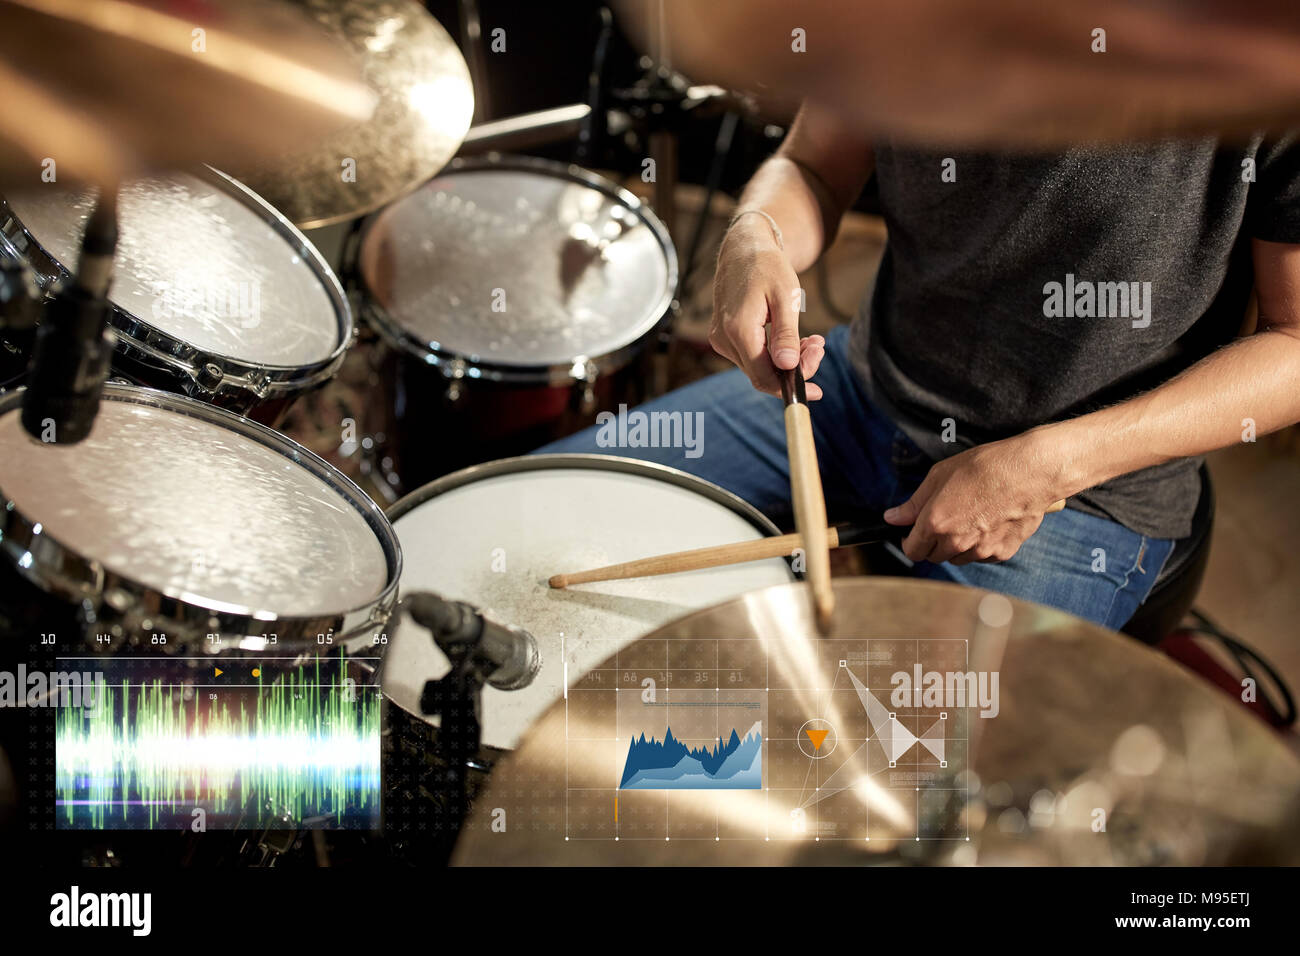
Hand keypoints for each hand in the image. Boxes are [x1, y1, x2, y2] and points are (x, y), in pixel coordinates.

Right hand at [708, 217, 824, 398]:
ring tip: (812, 339)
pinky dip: (776, 353)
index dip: (791, 388)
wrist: (743, 249)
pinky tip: (794, 339)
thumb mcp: (786, 297)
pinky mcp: (724, 337)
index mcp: (739, 330)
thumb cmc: (767, 267)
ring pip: (759, 367)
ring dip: (788, 360)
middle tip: (819, 347)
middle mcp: (724, 339)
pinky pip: (753, 356)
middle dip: (796, 368)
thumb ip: (786, 335)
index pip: (764, 377)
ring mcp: (721, 340)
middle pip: (763, 374)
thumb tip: (788, 366)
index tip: (818, 392)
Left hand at [882, 432, 1065, 564]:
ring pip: (958, 558)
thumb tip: (892, 518)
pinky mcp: (1002, 552)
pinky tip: (988, 523)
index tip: (913, 534)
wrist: (1030, 471)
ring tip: (969, 519)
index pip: (912, 551)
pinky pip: (983, 556)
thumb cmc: (985, 467)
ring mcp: (980, 550)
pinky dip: (981, 546)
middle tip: (943, 521)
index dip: (910, 542)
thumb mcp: (940, 476)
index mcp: (935, 523)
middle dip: (933, 543)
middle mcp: (956, 542)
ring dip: (957, 546)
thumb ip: (914, 503)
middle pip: (934, 557)